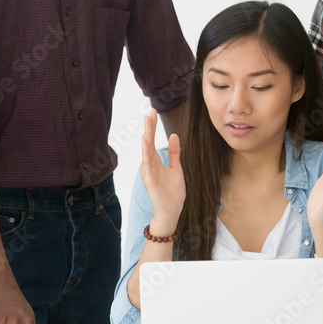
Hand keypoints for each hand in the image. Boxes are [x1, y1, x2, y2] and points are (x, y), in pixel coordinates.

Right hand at [140, 109, 185, 227]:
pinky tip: (146, 142)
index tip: (152, 112)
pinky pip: (147, 164)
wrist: (172, 211)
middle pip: (148, 142)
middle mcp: (149, 165)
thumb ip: (174, 153)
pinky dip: (146, 153)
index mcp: (155, 161)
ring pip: (146, 151)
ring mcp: (148, 172)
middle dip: (149, 127)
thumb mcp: (176, 168)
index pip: (153, 140)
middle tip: (149, 112)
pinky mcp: (150, 180)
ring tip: (147, 123)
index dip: (152, 126)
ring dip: (146, 137)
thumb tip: (174, 136)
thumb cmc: (172, 192)